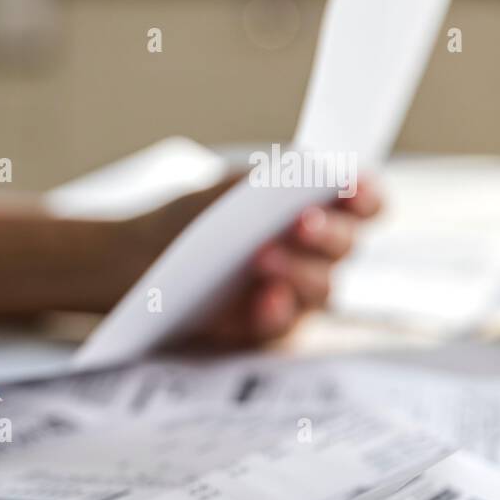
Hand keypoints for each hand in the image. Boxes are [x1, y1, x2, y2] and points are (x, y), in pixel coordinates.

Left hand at [137, 174, 381, 346]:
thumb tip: (308, 172)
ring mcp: (294, 294)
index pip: (363, 205)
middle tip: (300, 223)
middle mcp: (315, 254)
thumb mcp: (227, 190)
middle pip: (347, 247)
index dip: (366, 197)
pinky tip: (266, 296)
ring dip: (299, 270)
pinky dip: (278, 310)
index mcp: (316, 211)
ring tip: (262, 256)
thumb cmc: (190, 219)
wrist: (134, 260)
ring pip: (323, 288)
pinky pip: (285, 325)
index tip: (352, 188)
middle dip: (329, 233)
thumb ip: (270, 181)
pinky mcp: (266, 327)